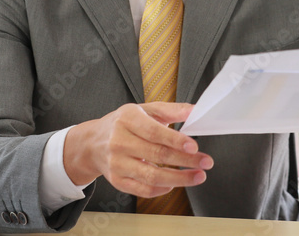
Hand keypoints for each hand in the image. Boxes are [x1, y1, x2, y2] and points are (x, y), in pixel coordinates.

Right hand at [63, 102, 212, 197]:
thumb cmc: (124, 124)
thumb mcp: (144, 109)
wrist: (93, 143)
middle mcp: (119, 141)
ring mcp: (117, 163)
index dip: (176, 140)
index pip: (154, 131)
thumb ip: (171, 109)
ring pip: (151, 176)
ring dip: (179, 179)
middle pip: (157, 155)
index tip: (194, 146)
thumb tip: (195, 110)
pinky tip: (174, 183)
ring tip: (197, 176)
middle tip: (205, 162)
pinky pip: (142, 189)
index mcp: (127, 119)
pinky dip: (161, 189)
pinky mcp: (117, 180)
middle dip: (185, 160)